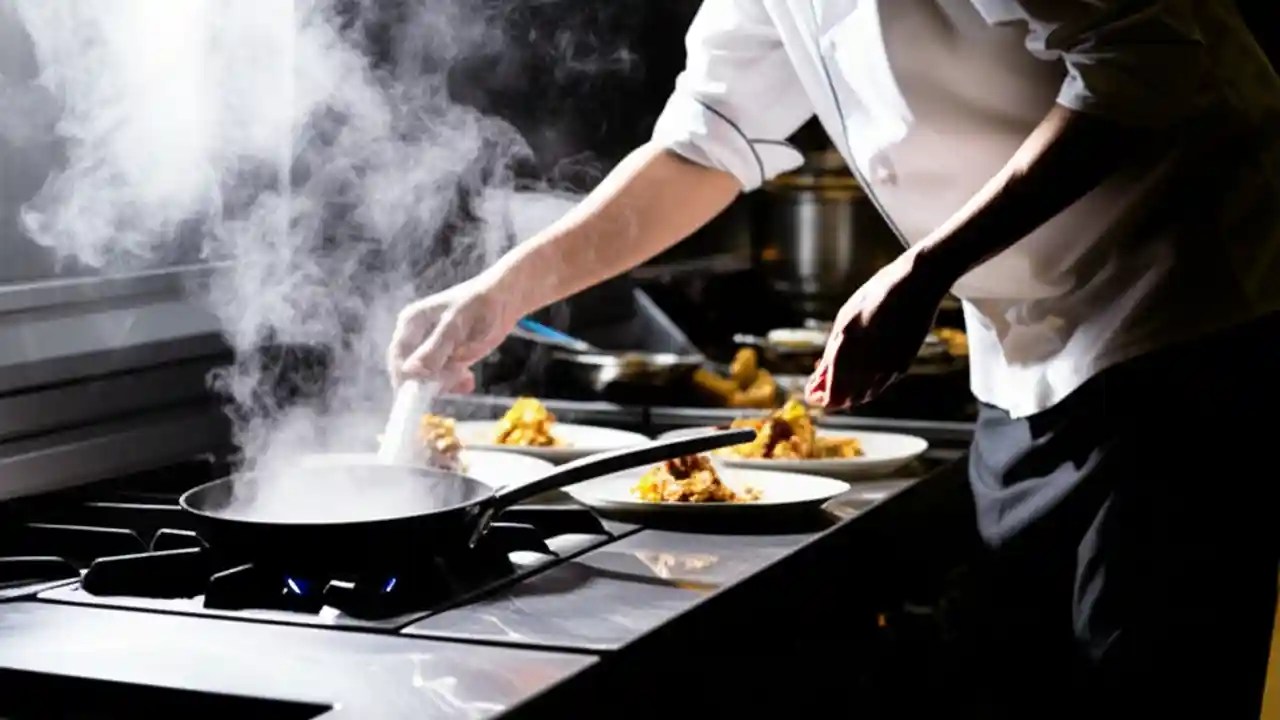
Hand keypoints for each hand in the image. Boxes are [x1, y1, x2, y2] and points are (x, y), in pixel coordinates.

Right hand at [386, 274, 517, 391]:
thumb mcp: (457, 325)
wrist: (505, 299)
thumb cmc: (479, 304)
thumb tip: (410, 372)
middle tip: (455, 377)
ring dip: (445, 384)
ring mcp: (432, 349)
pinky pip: (444, 379)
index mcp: (411, 323)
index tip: (420, 395)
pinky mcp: (447, 358)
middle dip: (430, 382)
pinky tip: (468, 379)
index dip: (405, 378)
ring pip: (428, 378)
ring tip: (465, 376)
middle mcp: (416, 338)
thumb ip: (435, 348)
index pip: (398, 358)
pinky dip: (455, 384)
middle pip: (412, 371)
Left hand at [805, 248, 950, 409]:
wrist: (916, 285)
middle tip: (821, 386)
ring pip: (865, 396)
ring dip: (849, 394)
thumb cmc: (875, 297)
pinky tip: (860, 373)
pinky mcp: (903, 365)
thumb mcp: (845, 321)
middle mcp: (869, 363)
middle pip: (846, 400)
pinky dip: (867, 386)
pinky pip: (880, 386)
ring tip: (839, 378)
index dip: (818, 397)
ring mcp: (889, 367)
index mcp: (848, 348)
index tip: (811, 392)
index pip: (830, 393)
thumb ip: (831, 355)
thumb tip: (818, 380)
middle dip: (831, 398)